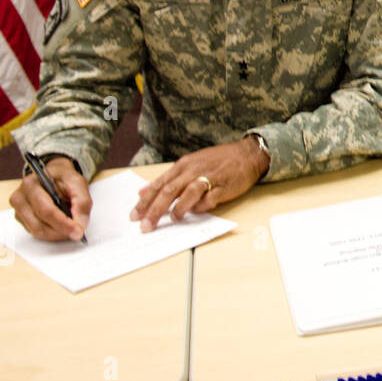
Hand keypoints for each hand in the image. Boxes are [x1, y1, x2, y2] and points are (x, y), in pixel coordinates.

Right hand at [10, 156, 90, 241]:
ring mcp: (18, 209)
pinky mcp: (20, 218)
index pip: (46, 210)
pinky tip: (59, 224)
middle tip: (77, 232)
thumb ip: (82, 202)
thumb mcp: (78, 183)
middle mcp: (20, 197)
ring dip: (56, 234)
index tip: (78, 232)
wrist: (53, 175)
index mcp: (32, 184)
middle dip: (61, 231)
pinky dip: (50, 232)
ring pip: (37, 231)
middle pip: (39, 224)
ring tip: (70, 226)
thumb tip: (80, 224)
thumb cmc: (63, 178)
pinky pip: (35, 232)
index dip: (62, 223)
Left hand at [131, 138, 267, 231]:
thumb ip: (168, 178)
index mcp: (183, 165)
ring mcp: (209, 178)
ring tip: (171, 220)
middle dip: (155, 210)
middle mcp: (193, 170)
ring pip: (188, 193)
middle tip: (145, 226)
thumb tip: (143, 192)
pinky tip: (195, 212)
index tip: (134, 216)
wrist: (247, 154)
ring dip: (178, 208)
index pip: (159, 184)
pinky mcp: (223, 187)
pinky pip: (209, 198)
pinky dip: (201, 207)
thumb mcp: (190, 164)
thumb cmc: (218, 161)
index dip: (145, 201)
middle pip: (169, 190)